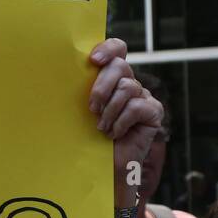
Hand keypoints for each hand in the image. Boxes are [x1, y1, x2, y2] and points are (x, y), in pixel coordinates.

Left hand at [86, 38, 162, 198]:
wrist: (103, 168)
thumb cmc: (88, 139)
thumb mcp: (80, 110)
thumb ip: (81, 90)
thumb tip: (64, 72)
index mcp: (111, 78)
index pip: (117, 49)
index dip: (108, 49)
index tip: (93, 60)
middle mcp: (129, 83)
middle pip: (120, 66)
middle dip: (102, 86)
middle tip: (91, 108)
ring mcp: (143, 96)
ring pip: (128, 87)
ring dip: (110, 110)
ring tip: (101, 127)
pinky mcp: (153, 112)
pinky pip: (138, 106)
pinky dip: (122, 121)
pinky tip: (114, 134)